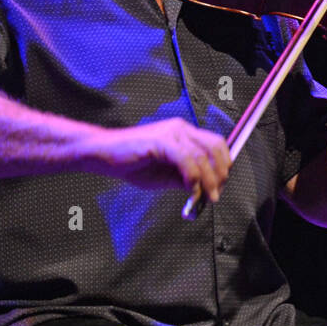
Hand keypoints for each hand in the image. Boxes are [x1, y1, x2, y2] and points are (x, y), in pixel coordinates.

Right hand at [91, 118, 231, 200]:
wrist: (103, 155)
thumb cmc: (132, 164)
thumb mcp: (166, 176)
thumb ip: (186, 180)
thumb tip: (206, 191)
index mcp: (184, 133)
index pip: (216, 144)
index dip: (224, 165)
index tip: (221, 186)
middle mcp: (181, 129)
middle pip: (215, 147)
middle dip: (220, 173)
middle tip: (216, 194)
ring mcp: (171, 132)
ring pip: (202, 155)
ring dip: (209, 179)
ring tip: (207, 197)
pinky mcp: (160, 141)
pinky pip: (186, 159)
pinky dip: (192, 177)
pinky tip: (190, 189)